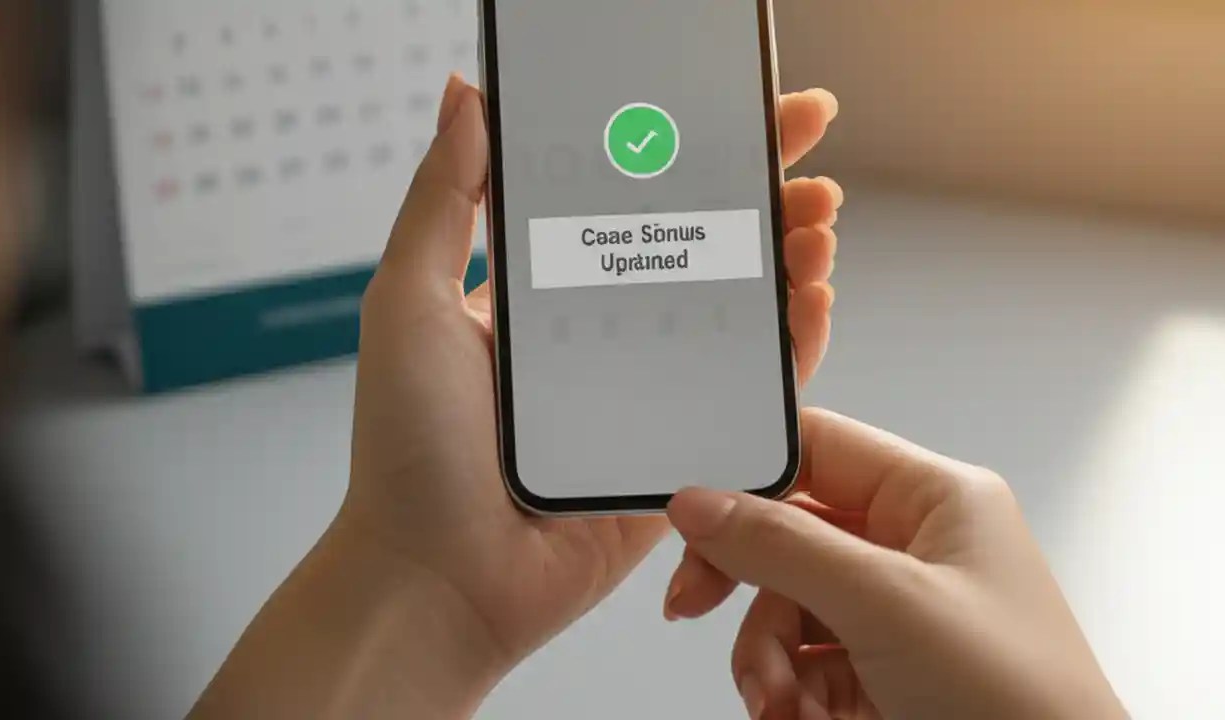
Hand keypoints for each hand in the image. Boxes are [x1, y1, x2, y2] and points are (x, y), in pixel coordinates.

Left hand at [340, 75, 843, 700]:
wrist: (439, 581)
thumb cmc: (409, 453)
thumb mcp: (408, 304)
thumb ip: (443, 200)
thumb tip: (467, 96)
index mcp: (544, 292)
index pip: (626, 198)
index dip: (683, 147)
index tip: (730, 103)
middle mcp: (601, 335)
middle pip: (697, 244)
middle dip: (757, 185)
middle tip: (804, 136)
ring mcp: (645, 392)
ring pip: (736, 310)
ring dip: (785, 253)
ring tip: (816, 212)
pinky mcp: (678, 451)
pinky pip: (747, 391)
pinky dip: (791, 344)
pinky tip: (810, 297)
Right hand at [663, 408, 1126, 719]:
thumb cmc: (1024, 704)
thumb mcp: (888, 605)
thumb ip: (784, 546)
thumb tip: (701, 502)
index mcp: (937, 499)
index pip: (820, 450)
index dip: (750, 474)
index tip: (693, 513)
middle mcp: (917, 547)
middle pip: (789, 535)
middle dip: (746, 583)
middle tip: (694, 602)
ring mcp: (899, 613)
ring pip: (787, 607)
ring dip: (767, 659)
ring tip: (781, 703)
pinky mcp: (883, 671)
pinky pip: (804, 663)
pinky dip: (789, 694)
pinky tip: (800, 717)